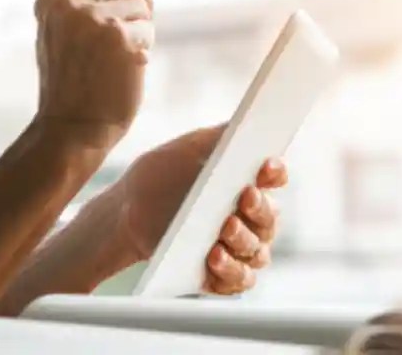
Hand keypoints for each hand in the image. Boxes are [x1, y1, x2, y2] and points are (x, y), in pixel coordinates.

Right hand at [32, 0, 153, 145]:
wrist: (71, 127)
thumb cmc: (73, 84)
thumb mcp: (62, 33)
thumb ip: (85, 0)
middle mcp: (69, 3)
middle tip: (135, 24)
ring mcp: (93, 19)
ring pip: (141, 2)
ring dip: (142, 27)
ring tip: (123, 54)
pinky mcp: (118, 38)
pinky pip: (148, 29)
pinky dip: (145, 48)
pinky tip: (128, 67)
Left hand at [112, 126, 287, 294]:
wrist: (126, 212)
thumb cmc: (161, 175)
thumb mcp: (186, 150)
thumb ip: (218, 137)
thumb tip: (249, 121)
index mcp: (247, 181)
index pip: (274, 177)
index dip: (275, 172)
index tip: (265, 166)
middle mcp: (250, 217)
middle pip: (270, 218)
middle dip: (260, 208)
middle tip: (244, 197)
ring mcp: (237, 248)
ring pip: (258, 251)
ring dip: (244, 240)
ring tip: (224, 228)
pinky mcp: (222, 276)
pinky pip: (239, 280)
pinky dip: (231, 271)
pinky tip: (213, 257)